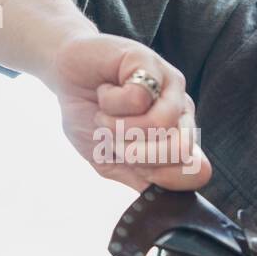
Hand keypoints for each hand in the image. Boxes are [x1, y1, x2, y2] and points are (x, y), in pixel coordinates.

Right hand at [44, 32, 210, 191]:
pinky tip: (105, 90)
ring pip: (160, 124)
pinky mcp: (151, 61)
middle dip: (136, 153)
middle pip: (180, 150)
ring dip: (117, 126)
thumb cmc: (89, 117)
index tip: (127, 161)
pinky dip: (111, 101)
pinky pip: (138, 97)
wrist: (64, 78)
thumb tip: (176, 194)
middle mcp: (181, 111)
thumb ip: (142, 178)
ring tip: (105, 113)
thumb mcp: (110, 161)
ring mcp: (169, 85)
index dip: (156, 174)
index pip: (192, 171)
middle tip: (114, 138)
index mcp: (177, 138)